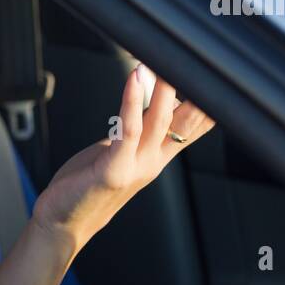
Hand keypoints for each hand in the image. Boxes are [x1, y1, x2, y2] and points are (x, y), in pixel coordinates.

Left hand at [31, 64, 214, 251]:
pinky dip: (133, 102)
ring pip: (160, 120)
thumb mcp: (120, 153)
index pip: (195, 126)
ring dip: (165, 89)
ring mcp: (136, 166)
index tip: (220, 74)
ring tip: (166, 62)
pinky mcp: (115, 169)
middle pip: (185, 121)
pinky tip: (134, 79)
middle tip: (203, 61)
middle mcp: (153, 161)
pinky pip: (128, 129)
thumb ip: (137, 131)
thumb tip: (149, 103)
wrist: (64, 222)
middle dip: (197, 91)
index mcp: (158, 157)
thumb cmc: (88, 185)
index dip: (211, 101)